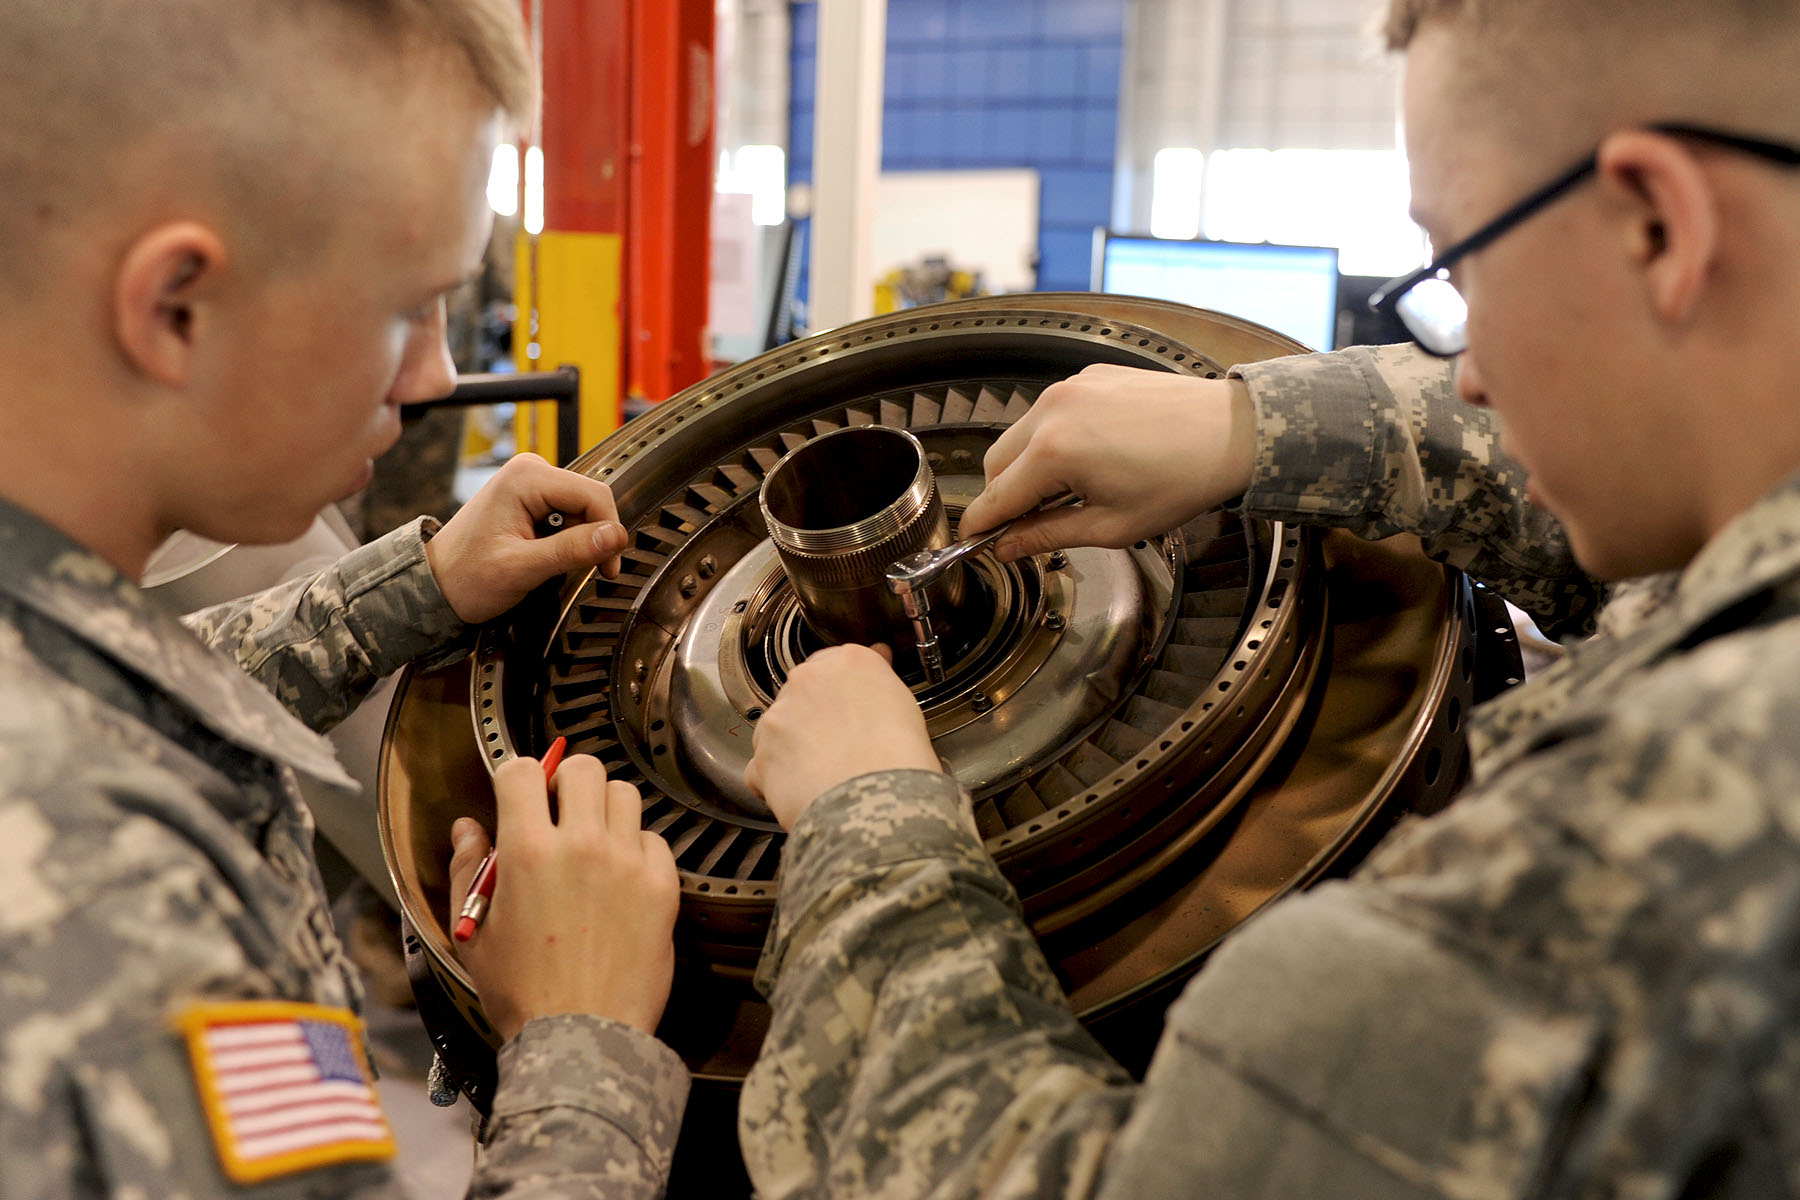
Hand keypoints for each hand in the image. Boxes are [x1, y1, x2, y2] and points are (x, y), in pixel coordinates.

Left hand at [425, 452, 628, 623]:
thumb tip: (615, 537)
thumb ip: (572, 550)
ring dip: (583, 540)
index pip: (594, 494)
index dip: (609, 532)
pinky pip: (569, 514)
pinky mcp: (532, 497)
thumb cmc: (465, 576)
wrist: (436, 584)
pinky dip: (571, 538)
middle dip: (597, 537)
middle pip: (591, 499)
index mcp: (526, 477)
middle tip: (590, 571)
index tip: (609, 566)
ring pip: (584, 508)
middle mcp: (530, 470)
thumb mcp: (522, 568)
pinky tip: (552, 556)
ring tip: (558, 565)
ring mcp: (531, 482)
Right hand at [448, 754, 678, 1040]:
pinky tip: (621, 874)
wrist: (580, 1036)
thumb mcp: (473, 932)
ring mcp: (627, 863)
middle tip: (559, 809)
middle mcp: (582, 845)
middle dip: (566, 781)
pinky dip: (638, 847)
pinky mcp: (662, 886)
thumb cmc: (523, 993)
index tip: (519, 791)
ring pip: (625, 795)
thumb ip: (466, 870)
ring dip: (605, 808)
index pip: (523, 772)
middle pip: (583, 768)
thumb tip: (467, 829)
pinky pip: (655, 839)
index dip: (517, 776)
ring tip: (592, 840)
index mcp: (528, 851)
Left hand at [744, 644, 940, 828]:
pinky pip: (762, 766)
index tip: (852, 698)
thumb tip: (878, 682)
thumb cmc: (898, 761)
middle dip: (817, 714)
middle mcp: (807, 682)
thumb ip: (881, 687)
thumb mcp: (907, 708)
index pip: (839, 662)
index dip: (846, 686)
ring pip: (779, 726)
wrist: (872, 804)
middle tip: (842, 742)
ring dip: (794, 743)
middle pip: (805, 691)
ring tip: (825, 771)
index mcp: (848, 663)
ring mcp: (778, 719)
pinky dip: (776, 779)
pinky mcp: (760, 757)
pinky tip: (802, 789)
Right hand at [957, 365, 1256, 560]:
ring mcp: (1069, 387)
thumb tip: (1009, 546)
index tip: (974, 540)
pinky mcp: (1088, 375)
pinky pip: (1051, 411)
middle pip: (996, 462)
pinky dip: (1054, 437)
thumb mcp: (1112, 526)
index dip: (981, 525)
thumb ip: (1048, 535)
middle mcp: (1052, 410)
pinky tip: (1090, 456)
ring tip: (1070, 489)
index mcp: (1053, 452)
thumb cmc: (1182, 480)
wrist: (1232, 432)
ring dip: (1028, 465)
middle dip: (1004, 496)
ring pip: (1021, 434)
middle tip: (1029, 523)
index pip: (996, 497)